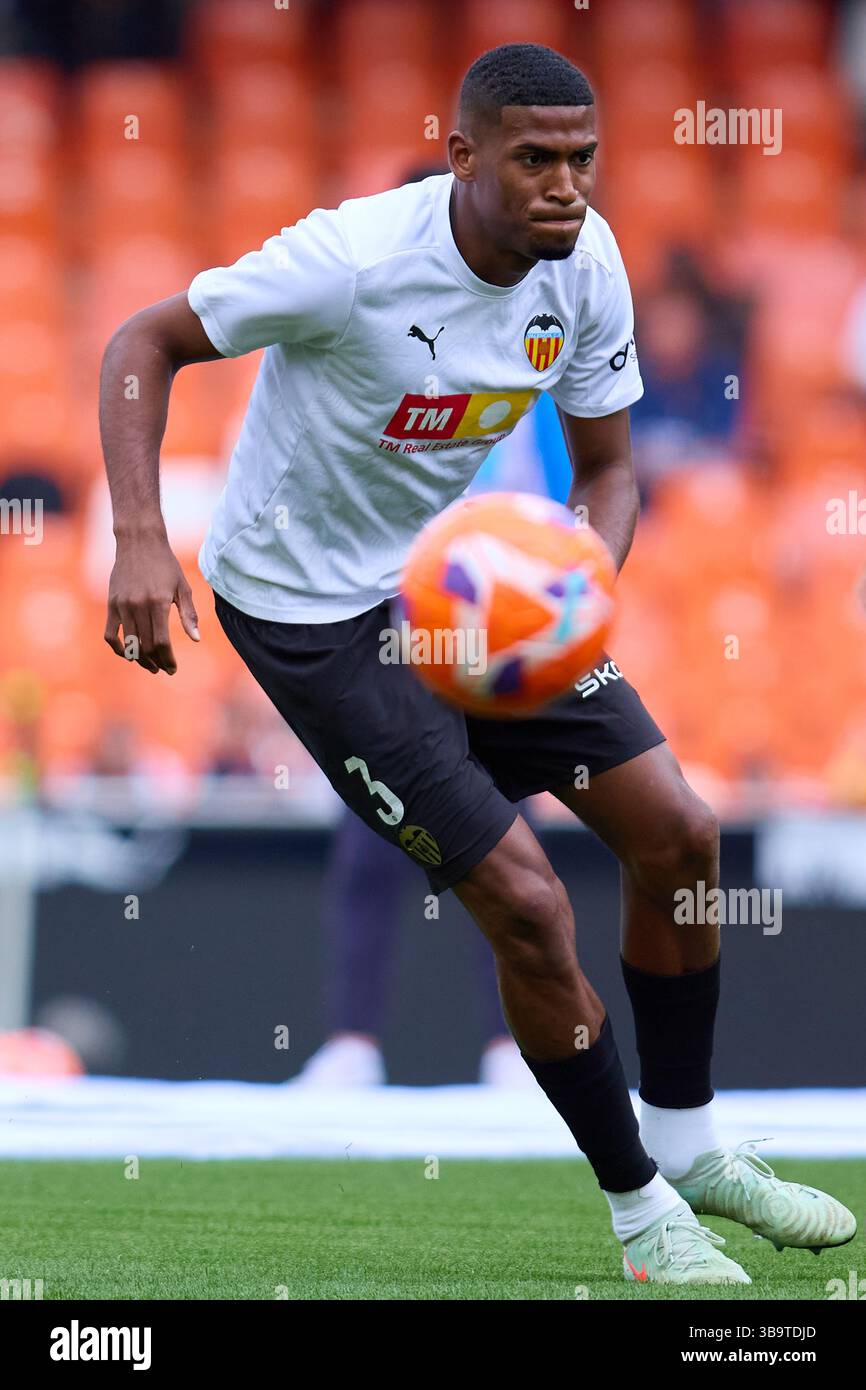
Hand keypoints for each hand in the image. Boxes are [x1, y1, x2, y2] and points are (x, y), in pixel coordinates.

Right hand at [104, 533, 199, 673]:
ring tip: (150, 665)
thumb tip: (196, 639)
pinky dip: (118, 648)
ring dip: (140, 659)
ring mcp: (123, 605)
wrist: (139, 542)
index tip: (173, 668)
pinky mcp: (112, 604)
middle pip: (145, 646)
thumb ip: (188, 614)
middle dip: (156, 662)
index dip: (167, 659)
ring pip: (129, 643)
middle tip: (163, 669)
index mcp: (158, 603)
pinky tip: (128, 654)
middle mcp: (139, 606)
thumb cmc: (166, 564)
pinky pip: (110, 634)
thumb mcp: (182, 587)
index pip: (161, 642)